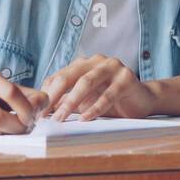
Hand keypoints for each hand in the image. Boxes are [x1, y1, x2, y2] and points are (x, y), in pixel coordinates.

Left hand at [41, 54, 158, 120]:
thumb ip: (67, 101)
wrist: (142, 99)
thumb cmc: (111, 100)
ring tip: (61, 118)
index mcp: (83, 64)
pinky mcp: (126, 78)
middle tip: (44, 115)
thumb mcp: (85, 101)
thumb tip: (43, 112)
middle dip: (55, 97)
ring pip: (86, 82)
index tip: (37, 112)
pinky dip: (95, 107)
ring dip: (71, 102)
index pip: (59, 76)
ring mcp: (113, 67)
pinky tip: (85, 118)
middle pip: (69, 76)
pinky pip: (108, 94)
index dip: (47, 94)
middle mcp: (96, 61)